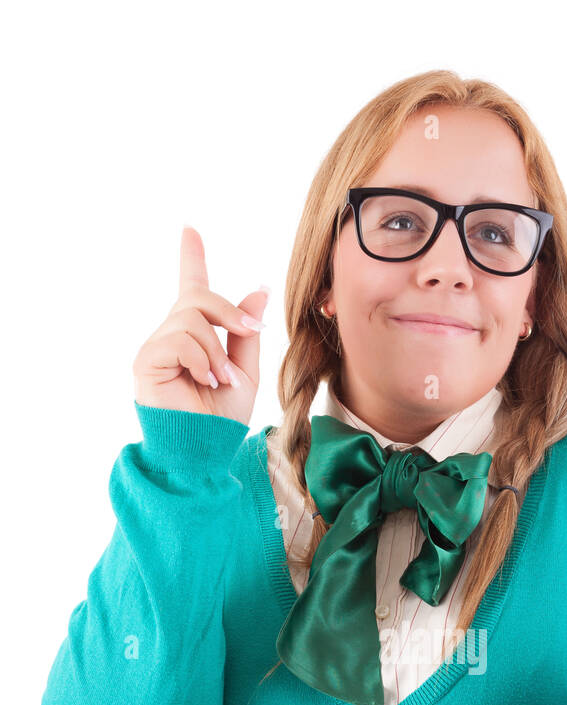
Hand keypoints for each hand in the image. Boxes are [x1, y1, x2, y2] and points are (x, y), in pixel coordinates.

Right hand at [132, 225, 267, 424]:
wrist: (204, 451)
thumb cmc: (222, 419)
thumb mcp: (245, 372)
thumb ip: (246, 333)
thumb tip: (258, 289)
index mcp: (195, 337)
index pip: (190, 288)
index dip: (191, 257)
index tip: (190, 230)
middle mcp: (171, 335)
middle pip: (197, 295)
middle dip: (229, 310)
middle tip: (250, 330)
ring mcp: (156, 346)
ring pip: (192, 317)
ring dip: (216, 349)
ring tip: (220, 379)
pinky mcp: (146, 359)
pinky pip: (180, 338)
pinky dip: (201, 359)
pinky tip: (204, 380)